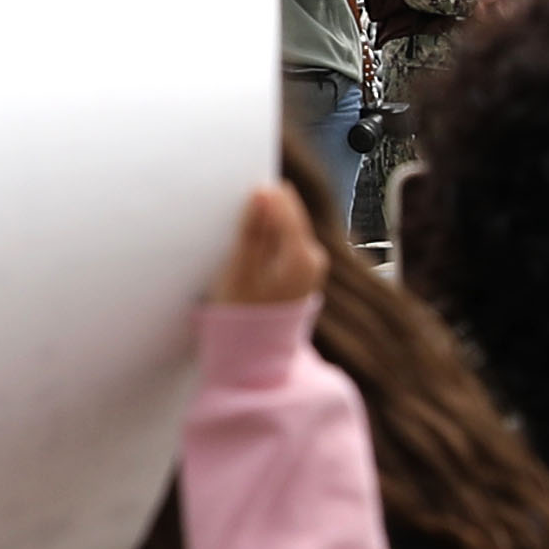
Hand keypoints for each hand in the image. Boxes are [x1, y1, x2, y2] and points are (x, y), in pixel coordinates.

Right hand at [212, 181, 328, 308]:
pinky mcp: (302, 271)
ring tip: (241, 254)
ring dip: (262, 230)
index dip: (259, 195)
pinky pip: (284, 243)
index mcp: (302, 255)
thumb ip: (253, 229)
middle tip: (235, 235)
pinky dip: (267, 245)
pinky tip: (250, 262)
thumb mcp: (240, 270)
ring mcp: (311, 265)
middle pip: (286, 214)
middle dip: (261, 215)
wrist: (256, 356)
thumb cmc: (243, 316)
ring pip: (284, 228)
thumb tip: (263, 192)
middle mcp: (314, 257)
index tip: (236, 202)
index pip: (284, 202)